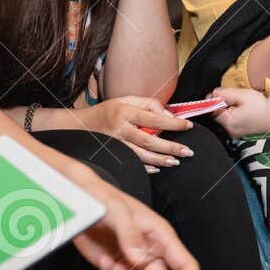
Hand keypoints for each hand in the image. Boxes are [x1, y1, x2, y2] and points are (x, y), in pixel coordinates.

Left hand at [60, 161, 203, 269]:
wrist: (79, 203)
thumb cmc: (101, 198)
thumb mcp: (115, 210)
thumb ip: (129, 234)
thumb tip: (140, 261)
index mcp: (160, 236)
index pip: (185, 265)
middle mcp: (152, 254)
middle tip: (115, 268)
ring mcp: (135, 266)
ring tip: (105, 262)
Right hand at [75, 96, 192, 170]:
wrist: (81, 125)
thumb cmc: (108, 111)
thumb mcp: (127, 100)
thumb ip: (150, 104)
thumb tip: (169, 115)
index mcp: (125, 111)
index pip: (154, 118)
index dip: (173, 123)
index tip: (187, 126)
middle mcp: (120, 128)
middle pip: (149, 139)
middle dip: (170, 147)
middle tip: (187, 151)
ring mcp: (115, 143)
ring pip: (141, 154)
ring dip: (160, 159)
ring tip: (175, 161)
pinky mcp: (112, 154)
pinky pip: (131, 163)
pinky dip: (145, 168)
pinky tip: (157, 169)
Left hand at [211, 87, 269, 137]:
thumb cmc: (263, 104)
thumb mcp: (241, 94)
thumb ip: (222, 94)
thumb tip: (210, 95)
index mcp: (228, 123)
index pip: (211, 109)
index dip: (217, 99)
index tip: (228, 94)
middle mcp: (230, 132)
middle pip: (217, 115)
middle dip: (223, 104)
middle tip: (238, 98)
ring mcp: (236, 135)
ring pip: (224, 118)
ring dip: (230, 109)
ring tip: (244, 105)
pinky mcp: (242, 134)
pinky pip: (232, 122)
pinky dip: (236, 115)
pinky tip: (247, 111)